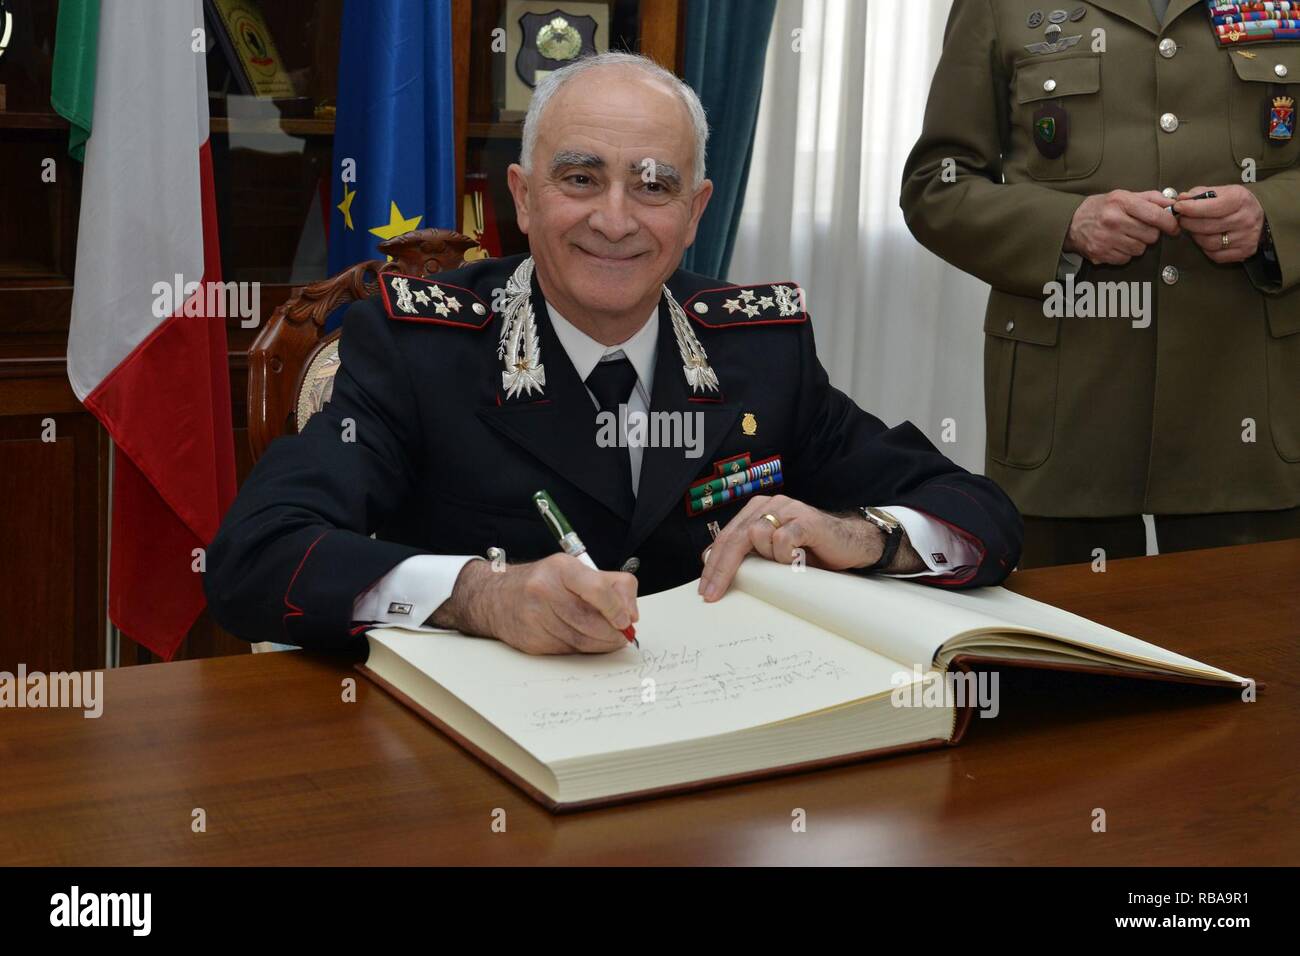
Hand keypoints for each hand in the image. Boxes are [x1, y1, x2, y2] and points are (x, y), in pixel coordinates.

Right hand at [432, 555, 637, 654]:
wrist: (497, 597)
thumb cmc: (544, 582)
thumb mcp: (575, 570)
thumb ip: (610, 585)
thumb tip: (632, 614)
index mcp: (562, 568)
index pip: (598, 589)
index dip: (618, 609)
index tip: (627, 620)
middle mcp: (545, 591)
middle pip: (592, 621)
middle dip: (614, 632)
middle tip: (624, 635)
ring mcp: (536, 617)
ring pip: (583, 640)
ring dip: (603, 644)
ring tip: (611, 640)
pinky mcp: (533, 640)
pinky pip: (568, 650)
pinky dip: (584, 649)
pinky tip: (587, 642)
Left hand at [697, 494, 921, 602]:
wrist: (850, 545)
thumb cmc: (811, 551)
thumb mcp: (773, 554)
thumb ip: (750, 555)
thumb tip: (717, 571)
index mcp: (757, 510)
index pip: (726, 537)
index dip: (713, 563)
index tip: (705, 589)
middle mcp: (769, 505)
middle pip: (734, 538)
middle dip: (721, 569)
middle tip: (712, 594)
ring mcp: (787, 509)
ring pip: (756, 537)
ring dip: (768, 558)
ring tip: (787, 562)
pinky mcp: (805, 519)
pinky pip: (781, 539)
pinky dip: (786, 555)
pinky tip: (798, 558)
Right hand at [1063, 190, 1180, 265]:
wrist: (1071, 222)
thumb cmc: (1101, 207)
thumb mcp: (1123, 195)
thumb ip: (1150, 198)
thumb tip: (1173, 204)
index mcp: (1121, 202)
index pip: (1155, 215)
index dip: (1170, 223)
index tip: (1174, 227)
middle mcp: (1113, 220)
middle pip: (1151, 235)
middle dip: (1151, 233)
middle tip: (1142, 229)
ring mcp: (1106, 239)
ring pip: (1140, 249)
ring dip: (1138, 244)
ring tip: (1127, 236)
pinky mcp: (1101, 254)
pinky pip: (1126, 259)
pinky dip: (1126, 253)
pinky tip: (1117, 244)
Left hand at [1171, 185, 1264, 263]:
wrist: (1263, 216)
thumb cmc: (1237, 203)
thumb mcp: (1223, 191)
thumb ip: (1200, 194)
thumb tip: (1182, 198)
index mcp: (1240, 200)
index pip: (1212, 207)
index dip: (1191, 208)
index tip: (1178, 207)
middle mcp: (1245, 219)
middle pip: (1207, 226)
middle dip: (1189, 223)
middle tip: (1183, 219)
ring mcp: (1246, 237)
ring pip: (1209, 242)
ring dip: (1196, 236)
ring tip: (1195, 229)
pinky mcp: (1244, 251)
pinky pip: (1216, 255)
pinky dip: (1206, 248)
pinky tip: (1207, 239)